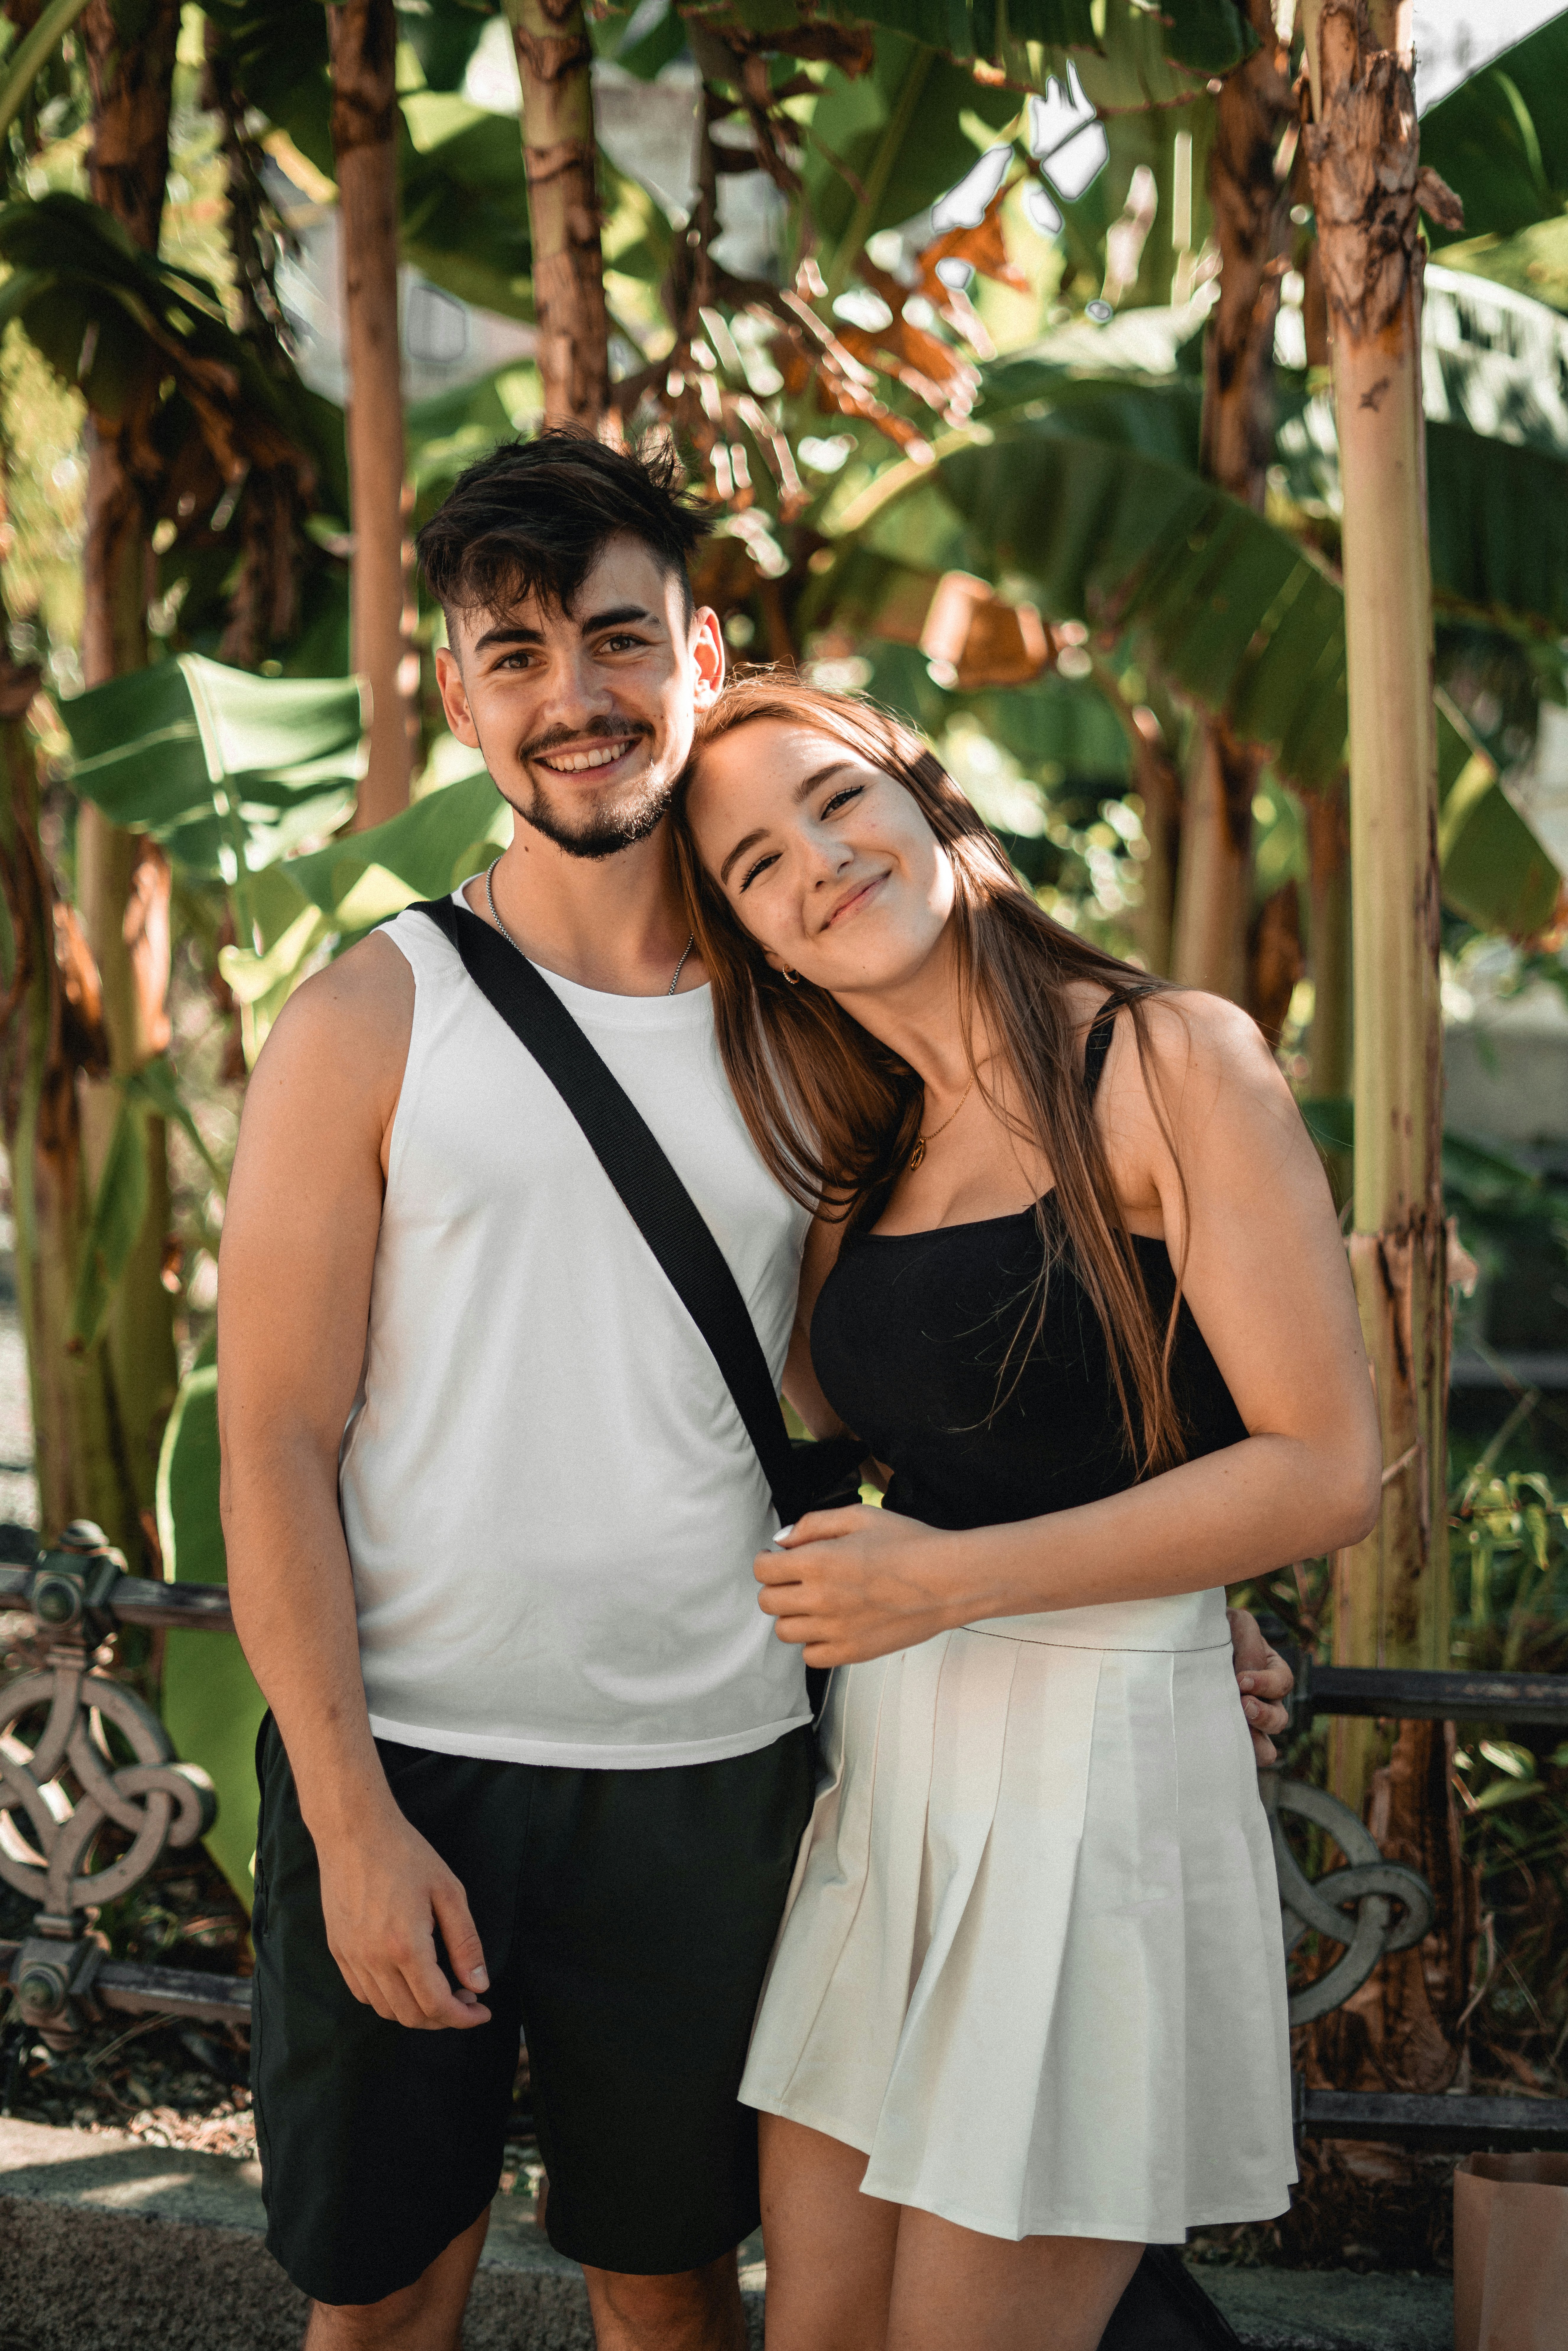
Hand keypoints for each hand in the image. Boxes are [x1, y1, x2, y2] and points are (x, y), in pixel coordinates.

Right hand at [315, 1806, 491, 2029]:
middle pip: (411, 2016)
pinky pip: (364, 1993)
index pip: (437, 2005)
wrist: (354, 1831)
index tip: (483, 2012)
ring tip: (440, 1989)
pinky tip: (408, 1979)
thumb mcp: (449, 1892)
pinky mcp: (339, 1951)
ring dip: (417, 2011)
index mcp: (406, 1946)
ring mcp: (351, 1957)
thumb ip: (465, 1943)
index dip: (464, 2018)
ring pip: (386, 2010)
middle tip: (467, 1997)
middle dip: (444, 2018)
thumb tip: (479, 1986)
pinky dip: (389, 1999)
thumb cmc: (406, 1855)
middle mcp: (374, 1959)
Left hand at [756, 1505, 955, 1664]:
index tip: (779, 1558)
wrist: (949, 1580)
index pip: (762, 1569)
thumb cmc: (910, 1544)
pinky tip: (831, 1625)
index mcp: (817, 1561)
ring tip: (815, 1603)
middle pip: (768, 1601)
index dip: (768, 1560)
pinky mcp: (852, 1652)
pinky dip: (814, 1643)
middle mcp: (820, 1599)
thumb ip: (814, 1524)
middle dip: (778, 1586)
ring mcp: (835, 1630)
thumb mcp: (860, 1516)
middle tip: (798, 1579)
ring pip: (785, 1631)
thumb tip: (782, 1540)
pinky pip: (811, 1657)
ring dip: (793, 1615)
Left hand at [1227, 1605, 1293, 1764]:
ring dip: (1255, 1743)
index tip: (1241, 1679)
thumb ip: (1247, 1640)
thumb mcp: (1235, 1624)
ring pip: (1266, 1748)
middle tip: (1243, 1706)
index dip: (1266, 1683)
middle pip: (1279, 1720)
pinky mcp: (1226, 1737)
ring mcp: (1246, 1723)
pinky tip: (1216, 1752)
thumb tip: (1247, 1675)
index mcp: (1270, 1671)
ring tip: (1235, 1734)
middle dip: (1263, 1716)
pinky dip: (1235, 1757)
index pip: (1282, 1682)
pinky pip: (1240, 1758)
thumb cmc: (1216, 1630)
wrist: (1183, 1644)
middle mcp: (1263, 1700)